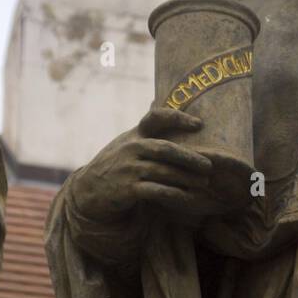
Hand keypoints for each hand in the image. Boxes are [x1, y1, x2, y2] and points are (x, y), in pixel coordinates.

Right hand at [68, 106, 227, 224]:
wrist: (89, 190)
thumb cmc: (116, 163)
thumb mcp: (126, 140)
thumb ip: (145, 127)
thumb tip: (156, 100)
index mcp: (135, 134)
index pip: (156, 117)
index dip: (178, 118)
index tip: (199, 125)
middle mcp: (131, 148)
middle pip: (166, 149)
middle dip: (190, 157)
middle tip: (208, 166)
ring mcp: (129, 168)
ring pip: (164, 171)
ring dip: (186, 178)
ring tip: (204, 183)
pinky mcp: (127, 189)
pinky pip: (156, 191)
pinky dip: (174, 194)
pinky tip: (186, 197)